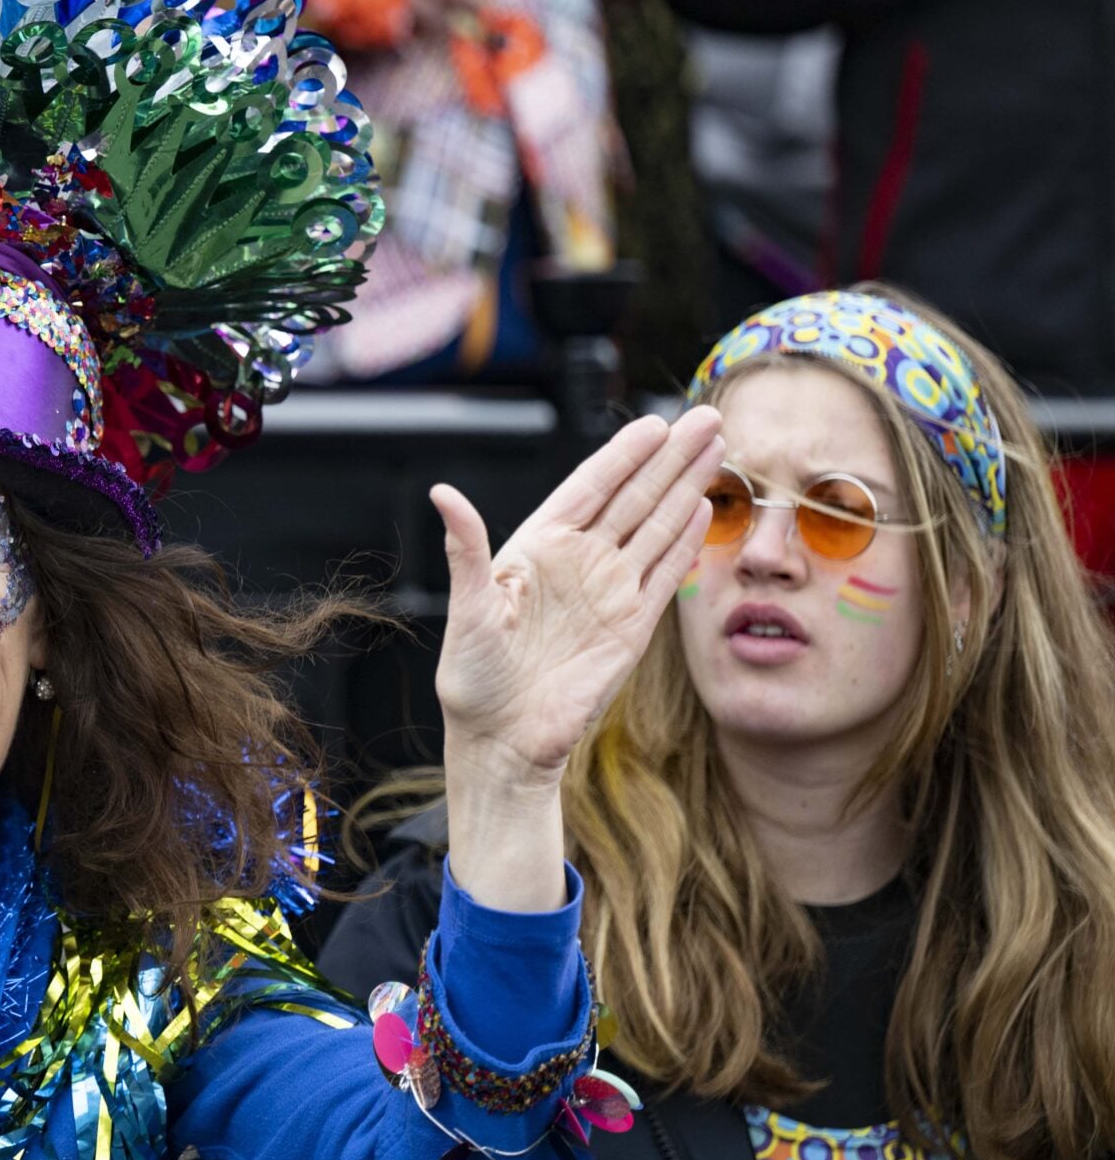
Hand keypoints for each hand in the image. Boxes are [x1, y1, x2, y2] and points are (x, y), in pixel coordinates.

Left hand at [434, 410, 720, 907]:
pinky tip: (704, 508)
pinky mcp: (632, 625)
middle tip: (707, 417)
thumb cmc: (473, 681)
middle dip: (671, 458)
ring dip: (687, 488)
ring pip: (657, 527)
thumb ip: (466, 550)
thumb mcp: (467, 611)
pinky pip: (665, 573)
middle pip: (633, 497)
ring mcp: (608, 591)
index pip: (588, 489)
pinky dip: (687, 542)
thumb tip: (442, 493)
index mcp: (535, 549)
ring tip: (717, 448)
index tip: (654, 425)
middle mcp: (576, 562)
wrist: (505, 742)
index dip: (622, 456)